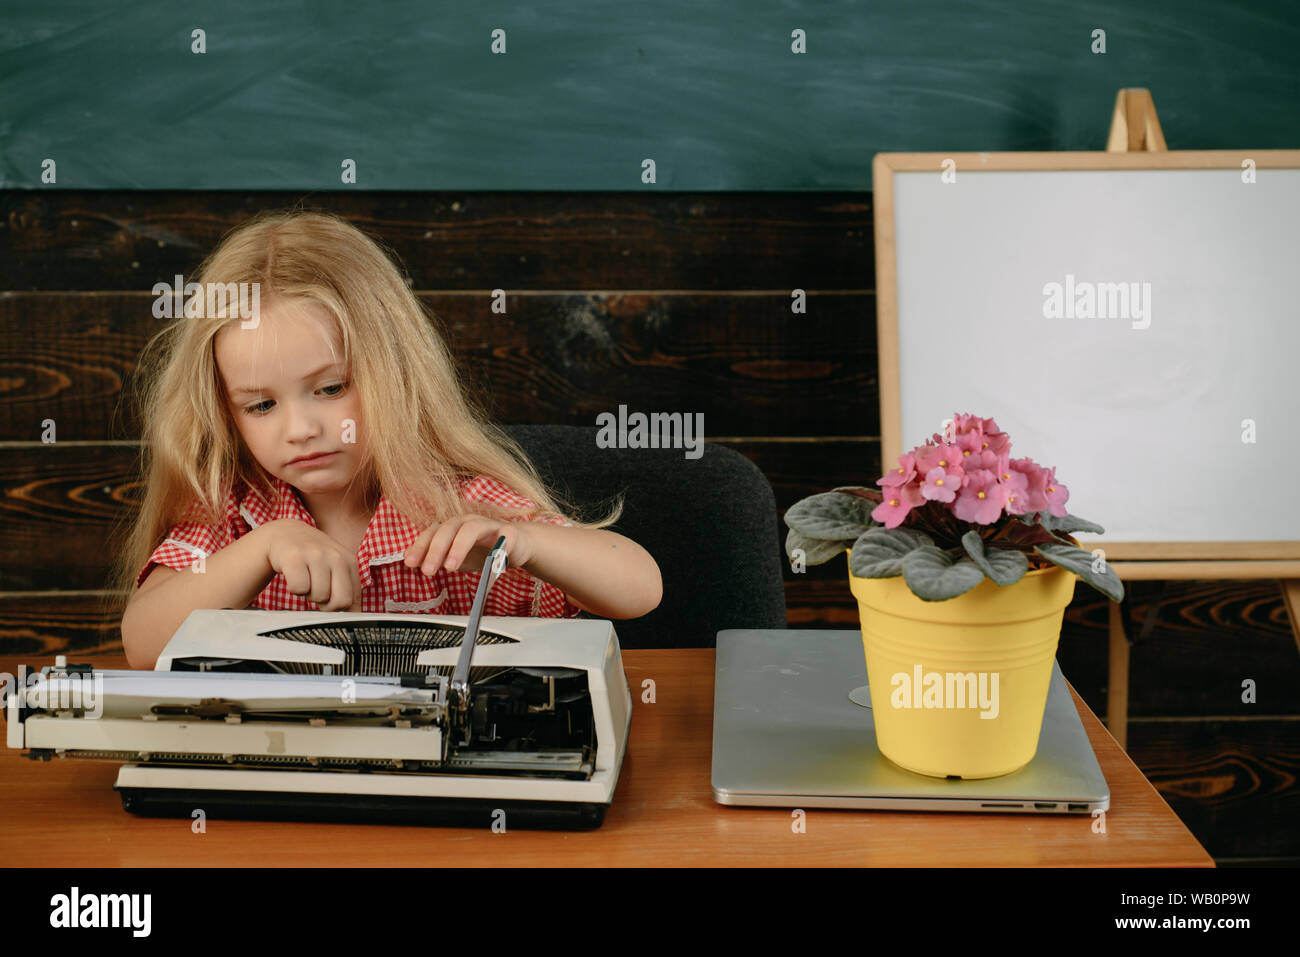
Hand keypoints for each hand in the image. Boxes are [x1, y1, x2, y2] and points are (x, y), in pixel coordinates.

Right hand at [259, 519, 363, 610]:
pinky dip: (294, 589)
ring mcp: (316, 555)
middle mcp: (336, 556)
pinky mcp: (295, 557)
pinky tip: (294, 575)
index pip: (353, 601)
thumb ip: (347, 591)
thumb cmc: (313, 558)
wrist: (285, 533)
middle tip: (317, 591)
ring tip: (305, 578)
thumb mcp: (335, 570)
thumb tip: (355, 619)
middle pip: (340, 602)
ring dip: (308, 594)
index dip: (339, 610)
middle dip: (326, 605)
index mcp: (350, 562)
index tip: (330, 604)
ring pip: (319, 596)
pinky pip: (299, 588)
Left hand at [403, 514, 535, 574]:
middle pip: (449, 529)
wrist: (517, 545)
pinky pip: (507, 534)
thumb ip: (435, 556)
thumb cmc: (483, 550)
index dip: (420, 546)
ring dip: (459, 546)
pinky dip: (502, 542)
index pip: (433, 532)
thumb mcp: (455, 556)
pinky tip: (497, 556)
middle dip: (436, 549)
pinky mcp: (510, 532)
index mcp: (454, 527)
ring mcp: (489, 526)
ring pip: (472, 529)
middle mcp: (469, 522)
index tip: (410, 563)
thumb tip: (409, 559)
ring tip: (451, 566)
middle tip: (428, 570)